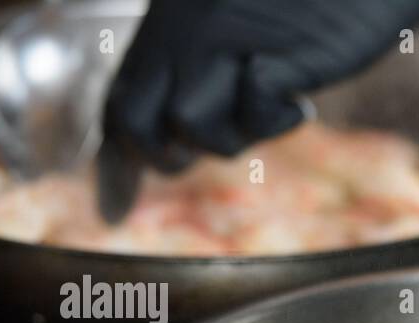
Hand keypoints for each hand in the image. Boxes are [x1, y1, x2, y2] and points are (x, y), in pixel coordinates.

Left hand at [102, 0, 418, 171]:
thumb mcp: (236, 20)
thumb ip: (201, 61)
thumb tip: (175, 133)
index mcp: (169, 14)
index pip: (118, 95)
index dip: (116, 158)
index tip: (114, 208)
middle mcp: (183, 22)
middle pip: (134, 120)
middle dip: (166, 157)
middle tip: (215, 147)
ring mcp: (224, 36)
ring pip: (189, 124)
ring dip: (233, 136)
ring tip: (272, 107)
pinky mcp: (272, 53)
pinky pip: (252, 115)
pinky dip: (279, 121)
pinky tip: (304, 100)